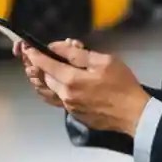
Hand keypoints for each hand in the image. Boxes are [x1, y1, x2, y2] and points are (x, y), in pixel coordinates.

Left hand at [21, 41, 150, 135]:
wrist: (133, 114)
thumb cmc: (121, 84)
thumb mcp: (103, 61)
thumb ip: (78, 54)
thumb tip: (57, 47)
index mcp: (71, 80)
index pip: (46, 65)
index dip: (35, 55)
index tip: (28, 48)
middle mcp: (65, 95)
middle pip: (44, 78)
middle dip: (39, 66)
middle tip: (38, 56)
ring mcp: (69, 107)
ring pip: (49, 91)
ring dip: (44, 79)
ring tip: (44, 69)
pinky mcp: (74, 114)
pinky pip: (57, 100)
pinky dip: (53, 90)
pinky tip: (58, 84)